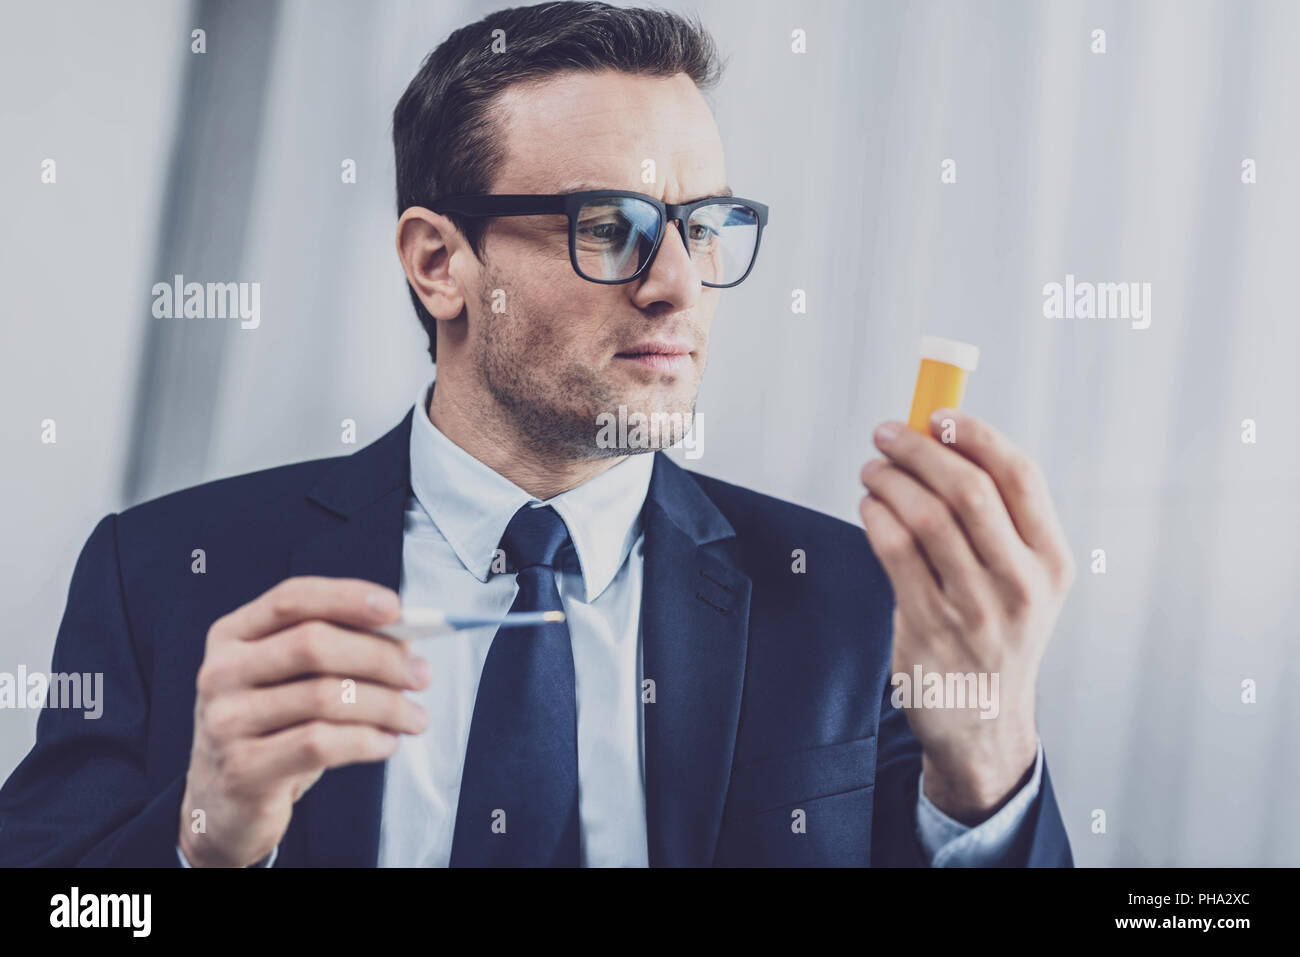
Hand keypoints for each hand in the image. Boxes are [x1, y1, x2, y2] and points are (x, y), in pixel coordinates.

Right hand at [178, 577, 429, 866]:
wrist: (224, 802)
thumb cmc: (272, 728)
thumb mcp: (291, 679)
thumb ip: (336, 648)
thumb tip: (403, 637)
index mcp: (233, 635)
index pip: (292, 598)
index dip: (346, 597)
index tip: (396, 608)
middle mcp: (221, 672)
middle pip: (313, 644)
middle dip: (380, 657)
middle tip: (421, 675)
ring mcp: (225, 721)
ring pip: (324, 696)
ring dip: (386, 705)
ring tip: (415, 717)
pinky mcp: (242, 769)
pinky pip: (321, 743)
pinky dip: (367, 740)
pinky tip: (387, 742)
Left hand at [858, 409, 1074, 824]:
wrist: (984, 724)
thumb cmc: (997, 635)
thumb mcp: (1025, 583)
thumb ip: (999, 521)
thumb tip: (942, 441)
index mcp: (1052, 562)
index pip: (1020, 476)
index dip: (976, 435)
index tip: (939, 414)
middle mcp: (1020, 584)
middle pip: (967, 490)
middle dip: (919, 449)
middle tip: (887, 434)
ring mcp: (973, 609)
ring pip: (924, 517)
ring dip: (888, 479)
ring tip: (872, 469)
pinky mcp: (927, 628)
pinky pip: (893, 552)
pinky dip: (875, 516)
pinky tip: (869, 506)